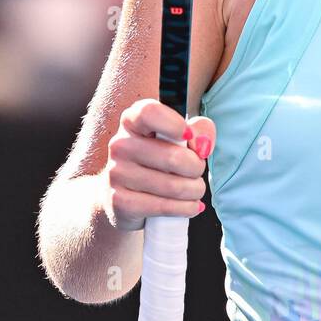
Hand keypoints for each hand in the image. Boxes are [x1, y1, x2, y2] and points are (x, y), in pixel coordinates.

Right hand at [102, 100, 215, 231]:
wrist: (123, 197)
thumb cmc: (159, 161)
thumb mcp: (180, 139)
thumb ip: (200, 131)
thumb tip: (203, 145)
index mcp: (133, 120)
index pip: (149, 112)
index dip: (174, 124)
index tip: (187, 136)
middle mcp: (120, 144)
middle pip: (174, 157)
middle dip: (197, 168)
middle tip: (196, 172)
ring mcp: (116, 174)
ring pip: (174, 186)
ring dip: (195, 190)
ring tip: (193, 190)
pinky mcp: (119, 202)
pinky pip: (165, 207)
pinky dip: (186, 208)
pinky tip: (189, 206)